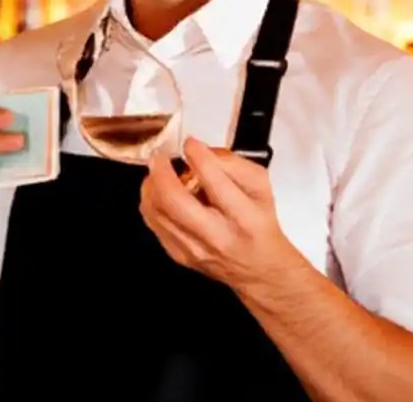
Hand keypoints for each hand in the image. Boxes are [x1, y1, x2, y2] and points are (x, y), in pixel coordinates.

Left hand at [139, 137, 298, 290]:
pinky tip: (160, 193)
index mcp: (243, 217)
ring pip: (157, 212)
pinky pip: (153, 224)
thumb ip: (233, 164)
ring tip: (159, 172)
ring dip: (152, 185)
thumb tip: (203, 151)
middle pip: (175, 201)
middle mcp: (217, 236)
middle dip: (162, 171)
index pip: (216, 182)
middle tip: (161, 157)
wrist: (258, 267)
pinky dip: (152, 202)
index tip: (191, 144)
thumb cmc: (258, 226)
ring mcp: (195, 249)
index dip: (198, 156)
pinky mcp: (180, 255)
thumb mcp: (260, 187)